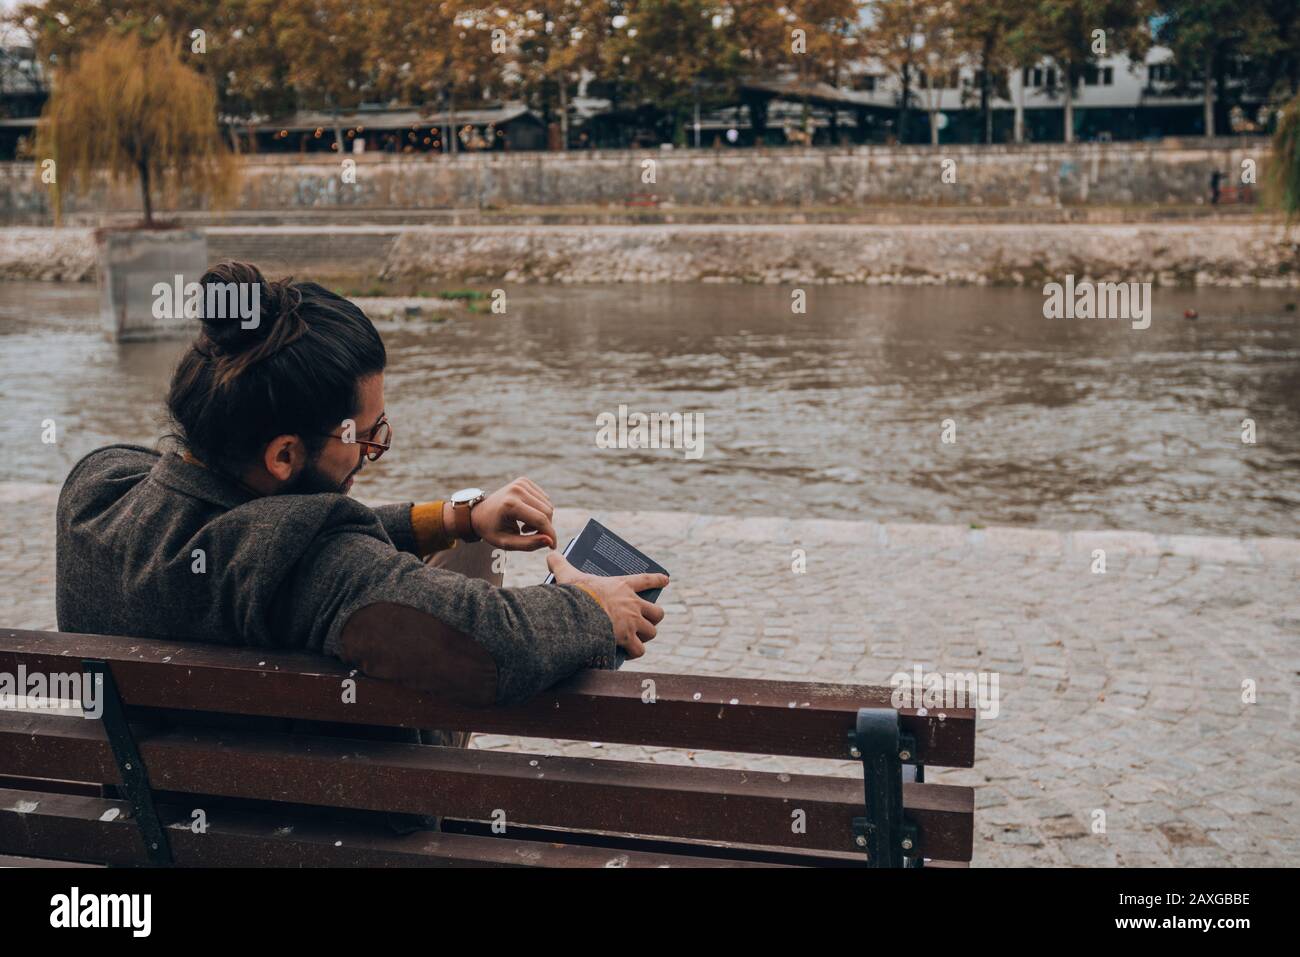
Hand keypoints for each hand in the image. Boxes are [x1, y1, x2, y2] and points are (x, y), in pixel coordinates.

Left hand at [469, 477, 557, 550]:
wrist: (479, 512)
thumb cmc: (491, 530)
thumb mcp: (506, 543)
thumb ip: (529, 544)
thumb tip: (550, 541)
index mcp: (510, 504)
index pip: (540, 520)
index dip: (550, 534)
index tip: (553, 546)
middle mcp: (517, 489)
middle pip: (547, 512)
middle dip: (545, 528)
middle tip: (530, 536)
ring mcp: (521, 483)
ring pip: (548, 506)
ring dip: (542, 520)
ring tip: (525, 527)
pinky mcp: (525, 481)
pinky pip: (544, 499)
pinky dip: (540, 511)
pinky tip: (526, 517)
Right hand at [546, 552, 667, 658]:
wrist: (579, 613)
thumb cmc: (575, 593)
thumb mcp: (568, 575)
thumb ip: (560, 564)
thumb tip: (550, 554)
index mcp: (622, 586)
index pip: (646, 580)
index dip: (657, 579)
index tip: (665, 580)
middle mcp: (633, 604)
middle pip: (657, 612)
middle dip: (653, 618)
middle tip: (645, 622)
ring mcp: (633, 622)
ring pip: (651, 631)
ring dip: (644, 636)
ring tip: (637, 639)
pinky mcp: (628, 638)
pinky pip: (639, 649)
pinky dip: (634, 652)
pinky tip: (628, 653)